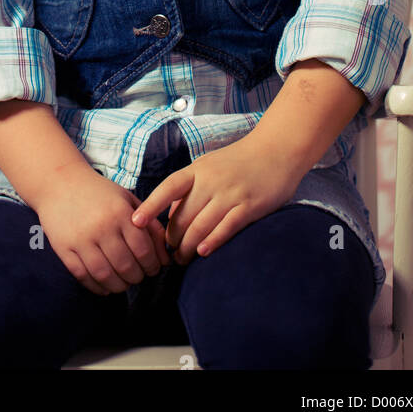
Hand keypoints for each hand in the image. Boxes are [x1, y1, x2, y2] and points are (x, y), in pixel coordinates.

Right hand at [34, 162, 170, 296]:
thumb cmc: (99, 192)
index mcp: (119, 212)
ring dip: (119, 286)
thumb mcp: (127, 200)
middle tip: (138, 276)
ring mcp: (81, 239)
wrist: (59, 181)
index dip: (152, 265)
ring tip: (123, 282)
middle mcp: (101, 226)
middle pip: (126, 266)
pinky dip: (97, 287)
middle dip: (137, 277)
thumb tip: (166, 257)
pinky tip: (105, 286)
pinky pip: (83, 276)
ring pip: (105, 275)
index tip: (153, 269)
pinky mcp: (64, 248)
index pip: (143, 250)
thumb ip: (149, 226)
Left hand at [130, 134, 304, 266]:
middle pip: (183, 215)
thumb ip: (190, 188)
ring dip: (188, 247)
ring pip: (201, 225)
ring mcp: (230, 193)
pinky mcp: (249, 206)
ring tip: (183, 261)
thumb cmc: (239, 161)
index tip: (135, 222)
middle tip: (169, 256)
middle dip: (173, 239)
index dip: (151, 205)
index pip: (168, 188)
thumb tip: (170, 217)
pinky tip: (203, 253)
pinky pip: (226, 228)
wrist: (277, 151)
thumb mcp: (209, 166)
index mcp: (198, 169)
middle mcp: (211, 181)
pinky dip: (212, 242)